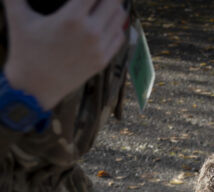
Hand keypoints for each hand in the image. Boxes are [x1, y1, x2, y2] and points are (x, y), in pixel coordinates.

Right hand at [2, 0, 128, 109]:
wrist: (35, 86)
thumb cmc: (26, 51)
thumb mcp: (18, 19)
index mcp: (71, 19)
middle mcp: (90, 32)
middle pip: (114, 3)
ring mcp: (100, 48)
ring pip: (120, 19)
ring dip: (115, 8)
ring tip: (107, 4)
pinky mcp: (103, 60)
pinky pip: (120, 37)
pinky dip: (117, 26)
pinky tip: (110, 21)